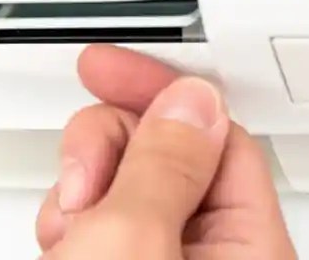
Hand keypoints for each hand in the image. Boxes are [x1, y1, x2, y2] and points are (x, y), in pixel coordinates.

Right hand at [36, 45, 296, 258]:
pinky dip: (68, 222)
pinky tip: (61, 244)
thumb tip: (189, 100)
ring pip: (118, 184)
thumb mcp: (131, 237)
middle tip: (83, 180)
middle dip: (106, 152)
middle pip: (159, 152)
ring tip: (70, 231)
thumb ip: (162, 162)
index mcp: (247, 248)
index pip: (217, 133)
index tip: (107, 66)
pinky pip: (94, 218)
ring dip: (79, 192)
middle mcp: (209, 255)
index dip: (158, 93)